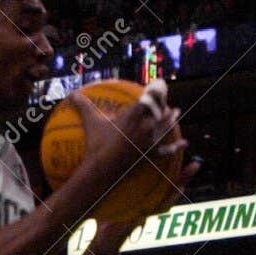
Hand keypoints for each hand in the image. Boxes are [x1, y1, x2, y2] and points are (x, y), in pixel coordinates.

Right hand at [72, 78, 177, 194]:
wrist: (103, 169)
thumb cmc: (96, 146)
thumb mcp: (90, 123)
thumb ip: (83, 106)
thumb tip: (70, 93)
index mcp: (132, 116)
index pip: (148, 99)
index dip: (155, 91)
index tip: (159, 84)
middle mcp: (145, 126)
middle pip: (160, 111)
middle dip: (164, 103)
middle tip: (167, 97)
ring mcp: (149, 142)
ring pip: (165, 127)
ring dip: (171, 118)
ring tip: (176, 112)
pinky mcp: (150, 156)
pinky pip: (166, 151)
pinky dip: (176, 147)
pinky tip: (185, 144)